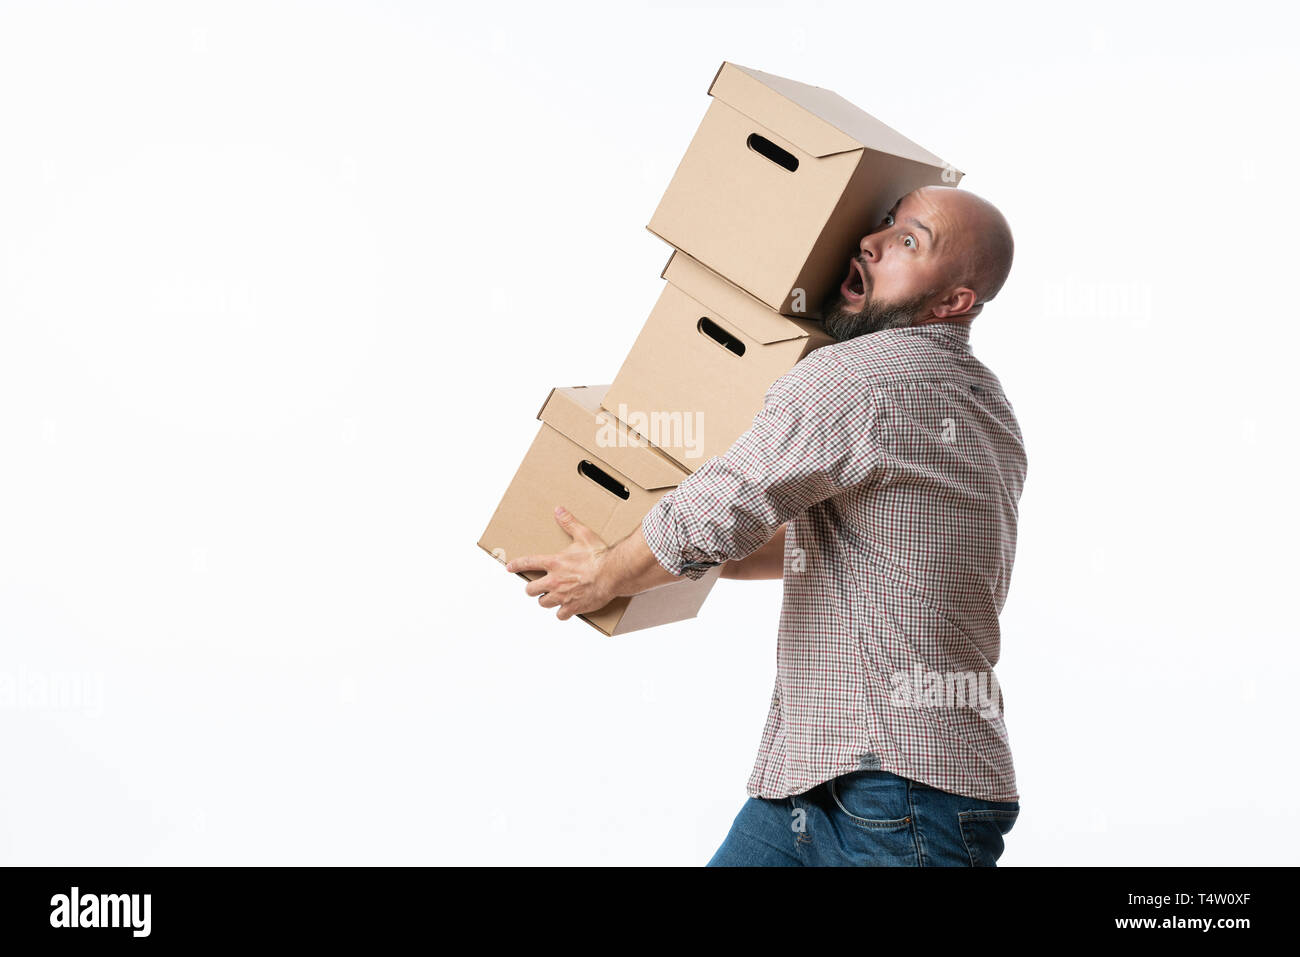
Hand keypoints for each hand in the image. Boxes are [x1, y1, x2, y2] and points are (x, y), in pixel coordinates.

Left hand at [505, 506, 614, 620]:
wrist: (612, 573)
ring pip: (543, 603)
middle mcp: (554, 581)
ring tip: (551, 597)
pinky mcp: (573, 607)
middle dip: (532, 588)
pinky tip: (566, 609)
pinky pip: (560, 615)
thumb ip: (569, 523)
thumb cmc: (599, 555)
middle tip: (537, 587)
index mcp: (554, 563)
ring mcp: (562, 596)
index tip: (509, 567)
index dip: (516, 565)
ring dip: (546, 600)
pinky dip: (562, 613)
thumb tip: (559, 510)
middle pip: (530, 590)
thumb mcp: (583, 535)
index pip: (528, 563)